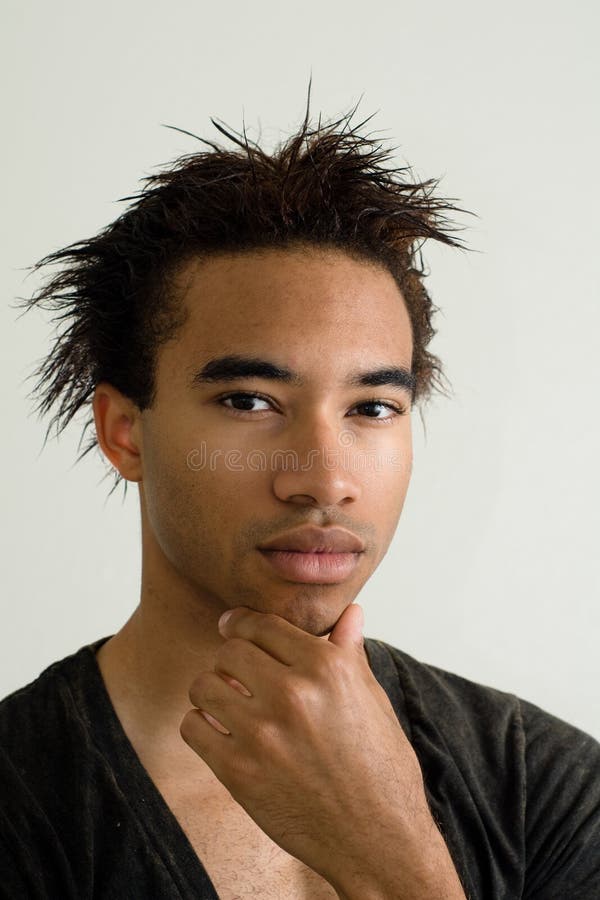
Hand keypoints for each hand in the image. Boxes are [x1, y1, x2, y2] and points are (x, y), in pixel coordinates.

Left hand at [180, 605, 462, 896]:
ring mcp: (263, 733)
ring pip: (203, 685)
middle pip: (230, 650)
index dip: (241, 622)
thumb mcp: (373, 701)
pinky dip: (200, 726)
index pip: (262, 624)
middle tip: (234, 672)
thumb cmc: (381, 769)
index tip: (233, 626)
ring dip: (210, 691)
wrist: (379, 841)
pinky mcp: (239, 772)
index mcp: (328, 668)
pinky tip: (218, 732)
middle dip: (229, 659)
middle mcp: (293, 693)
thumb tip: (351, 613)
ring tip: (224, 702)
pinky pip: (193, 727)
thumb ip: (350, 653)